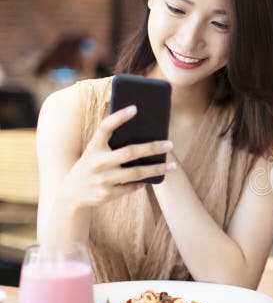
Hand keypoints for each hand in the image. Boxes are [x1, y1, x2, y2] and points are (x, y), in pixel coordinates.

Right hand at [58, 106, 174, 208]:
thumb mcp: (94, 152)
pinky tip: (154, 178)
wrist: (71, 194)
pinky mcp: (107, 194)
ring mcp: (102, 179)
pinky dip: (143, 182)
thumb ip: (110, 142)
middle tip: (170, 144)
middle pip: (130, 152)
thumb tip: (141, 131)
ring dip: (157, 169)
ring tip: (172, 165)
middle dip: (153, 147)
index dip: (119, 117)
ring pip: (136, 173)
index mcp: (94, 147)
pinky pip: (132, 186)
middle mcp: (97, 162)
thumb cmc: (90, 166)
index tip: (135, 108)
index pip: (105, 127)